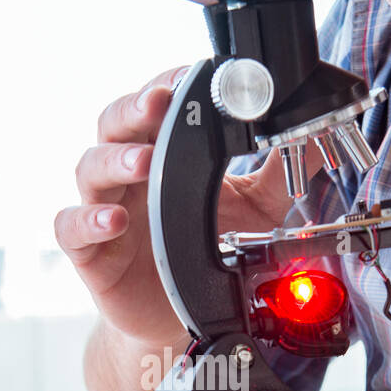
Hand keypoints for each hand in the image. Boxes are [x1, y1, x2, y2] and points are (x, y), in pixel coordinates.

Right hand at [56, 68, 307, 350]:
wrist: (177, 318)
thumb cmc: (204, 253)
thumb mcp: (255, 208)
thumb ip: (283, 170)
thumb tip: (318, 134)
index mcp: (163, 152)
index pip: (157, 103)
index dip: (169, 83)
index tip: (194, 72)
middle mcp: (127, 174)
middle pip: (114, 123)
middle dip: (136, 108)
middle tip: (160, 101)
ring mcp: (104, 209)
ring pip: (90, 168)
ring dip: (115, 160)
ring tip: (143, 162)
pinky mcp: (91, 253)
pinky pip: (71, 228)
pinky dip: (88, 220)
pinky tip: (113, 220)